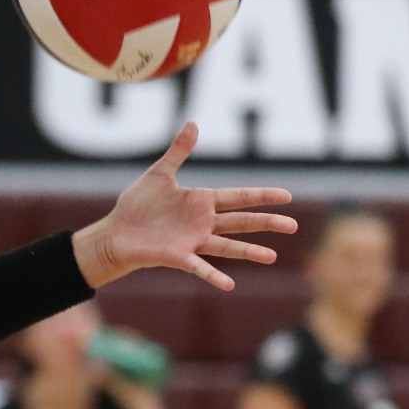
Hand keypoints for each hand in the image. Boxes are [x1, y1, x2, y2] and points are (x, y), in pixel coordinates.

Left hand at [73, 124, 297, 290]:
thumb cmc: (137, 205)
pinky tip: (229, 285)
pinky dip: (213, 276)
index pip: (239, 197)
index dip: (262, 196)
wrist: (115, 232)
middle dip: (267, 223)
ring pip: (228, 246)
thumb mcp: (159, 174)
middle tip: (293, 225)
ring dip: (249, 251)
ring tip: (272, 257)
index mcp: (202, 201)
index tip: (287, 196)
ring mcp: (193, 241)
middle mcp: (204, 223)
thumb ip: (178, 152)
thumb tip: (193, 123)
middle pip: (242, 222)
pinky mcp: (178, 257)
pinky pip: (199, 268)